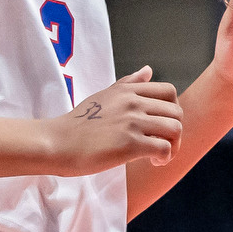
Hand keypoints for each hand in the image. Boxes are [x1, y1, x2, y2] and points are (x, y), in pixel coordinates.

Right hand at [43, 67, 181, 171]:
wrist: (56, 143)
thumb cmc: (78, 123)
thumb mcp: (104, 96)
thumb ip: (129, 83)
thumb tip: (149, 70)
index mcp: (128, 91)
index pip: (169, 92)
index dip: (172, 109)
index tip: (161, 124)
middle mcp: (133, 103)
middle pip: (176, 112)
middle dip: (175, 131)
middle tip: (162, 144)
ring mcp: (131, 122)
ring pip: (175, 129)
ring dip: (174, 146)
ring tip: (159, 155)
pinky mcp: (129, 144)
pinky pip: (164, 148)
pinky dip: (165, 157)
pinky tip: (154, 162)